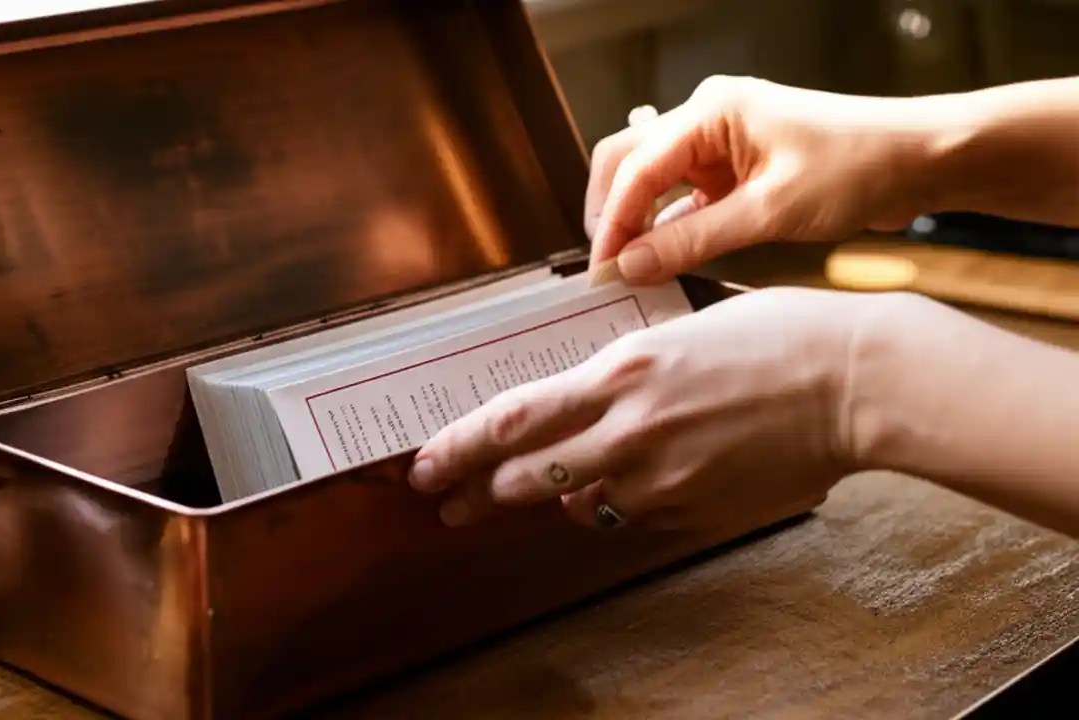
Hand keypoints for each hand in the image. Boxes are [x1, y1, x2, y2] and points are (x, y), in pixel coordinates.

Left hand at [406, 287, 875, 530]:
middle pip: (523, 479)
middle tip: (450, 504)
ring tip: (528, 499)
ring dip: (548, 503)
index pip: (509, 422)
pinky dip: (613, 508)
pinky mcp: (695, 514)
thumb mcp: (679, 333)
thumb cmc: (777, 335)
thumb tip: (586, 405)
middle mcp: (628, 433)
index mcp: (619, 374)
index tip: (422, 465)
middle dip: (477, 495)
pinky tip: (615, 495)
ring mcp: (661, 482)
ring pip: (576, 507)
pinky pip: (632, 519)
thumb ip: (621, 378)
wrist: (857, 381)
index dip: (455, 449)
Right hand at [587, 76, 947, 284]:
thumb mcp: (769, 213)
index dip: (613, 222)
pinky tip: (664, 259)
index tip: (603, 270)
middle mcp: (708, 119)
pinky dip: (672, 226)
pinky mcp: (737, 168)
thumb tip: (630, 265)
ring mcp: (721, 143)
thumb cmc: (858, 168)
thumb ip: (693, 240)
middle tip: (608, 268)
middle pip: (630, 163)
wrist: (921, 161)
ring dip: (639, 222)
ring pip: (653, 180)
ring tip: (631, 269)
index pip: (636, 168)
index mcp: (711, 111)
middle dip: (612, 214)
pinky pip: (686, 196)